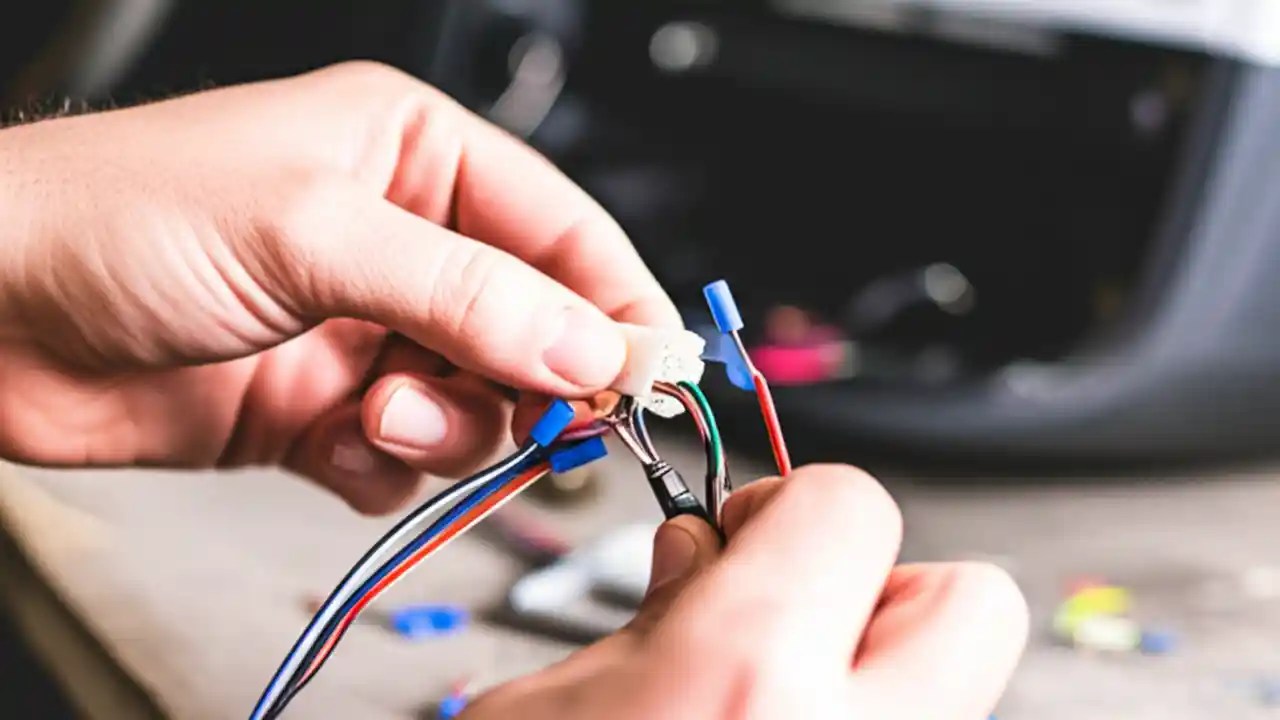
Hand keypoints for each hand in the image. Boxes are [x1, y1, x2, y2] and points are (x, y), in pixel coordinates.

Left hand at [0, 61, 677, 511]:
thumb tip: (591, 348)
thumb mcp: (315, 234)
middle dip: (531, 379)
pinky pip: (405, 454)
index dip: (613, 303)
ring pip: (475, 400)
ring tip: (377, 410)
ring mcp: (364, 329)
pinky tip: (331, 442)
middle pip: (532, 327)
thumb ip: (467, 295)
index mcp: (414, 157)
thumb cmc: (118, 219)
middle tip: (544, 420)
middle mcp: (400, 243)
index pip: (561, 231)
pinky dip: (383, 464)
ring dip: (443, 423)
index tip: (651, 373)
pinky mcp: (323, 407)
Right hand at [463, 464, 1027, 719]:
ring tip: (774, 715)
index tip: (747, 542)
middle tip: (794, 624)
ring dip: (869, 683)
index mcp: (743, 685)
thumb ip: (642, 620)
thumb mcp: (541, 711)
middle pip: (972, 600)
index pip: (849, 507)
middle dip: (881, 590)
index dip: (788, 507)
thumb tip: (702, 558)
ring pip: (953, 698)